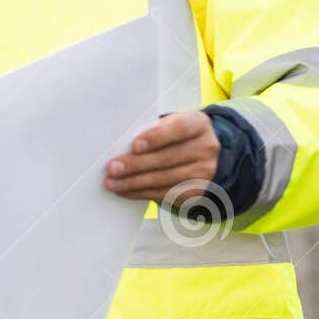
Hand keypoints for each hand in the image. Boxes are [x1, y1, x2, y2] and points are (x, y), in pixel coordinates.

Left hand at [103, 111, 221, 204]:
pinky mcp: (197, 191)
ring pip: (165, 179)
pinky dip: (141, 193)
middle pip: (168, 158)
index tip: (134, 145)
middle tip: (112, 168)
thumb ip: (151, 130)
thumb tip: (120, 145)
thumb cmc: (176, 136)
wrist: (203, 155)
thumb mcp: (171, 124)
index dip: (156, 137)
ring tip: (112, 183)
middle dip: (136, 165)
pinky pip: (165, 194)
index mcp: (198, 124)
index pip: (179, 129)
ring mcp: (205, 172)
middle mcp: (206, 147)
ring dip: (134, 183)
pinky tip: (125, 190)